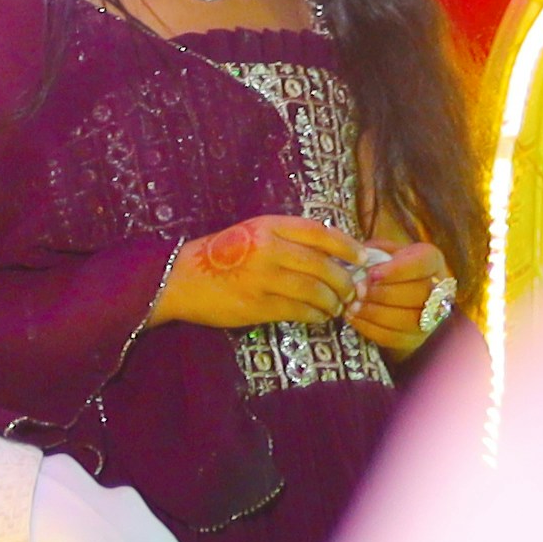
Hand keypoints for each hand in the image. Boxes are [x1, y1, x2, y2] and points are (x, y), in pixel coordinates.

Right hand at [155, 216, 365, 330]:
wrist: (180, 279)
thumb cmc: (220, 255)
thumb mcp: (251, 233)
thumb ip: (285, 238)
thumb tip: (329, 253)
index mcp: (267, 226)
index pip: (318, 232)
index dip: (346, 245)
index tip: (362, 256)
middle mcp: (268, 249)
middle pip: (322, 265)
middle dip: (344, 280)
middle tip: (353, 290)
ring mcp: (262, 279)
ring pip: (314, 291)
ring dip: (333, 301)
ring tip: (338, 306)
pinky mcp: (257, 306)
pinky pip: (298, 311)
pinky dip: (316, 315)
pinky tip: (320, 316)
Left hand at [345, 241, 446, 358]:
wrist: (391, 291)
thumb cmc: (385, 266)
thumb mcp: (381, 249)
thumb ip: (373, 252)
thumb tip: (360, 261)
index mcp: (431, 260)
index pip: (422, 264)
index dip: (397, 271)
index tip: (372, 274)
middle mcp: (438, 289)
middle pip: (418, 295)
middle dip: (384, 294)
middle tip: (358, 290)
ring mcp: (430, 318)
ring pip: (407, 320)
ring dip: (376, 313)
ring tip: (353, 305)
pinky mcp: (415, 339)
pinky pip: (395, 338)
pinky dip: (371, 328)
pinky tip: (354, 318)